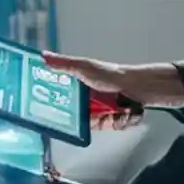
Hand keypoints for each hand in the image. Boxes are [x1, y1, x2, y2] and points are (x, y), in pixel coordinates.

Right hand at [42, 52, 183, 129]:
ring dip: (104, 119)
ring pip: (92, 125)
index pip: (60, 98)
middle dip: (85, 118)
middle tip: (94, 111)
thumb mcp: (84, 67)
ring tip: (113, 110)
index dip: (57, 106)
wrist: (139, 86)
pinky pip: (107, 127)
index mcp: (77, 85)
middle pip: (75, 117)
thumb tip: (44, 56)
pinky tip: (120, 113)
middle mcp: (87, 99)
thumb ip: (63, 63)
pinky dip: (115, 121)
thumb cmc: (112, 75)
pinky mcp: (111, 119)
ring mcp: (99, 110)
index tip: (53, 111)